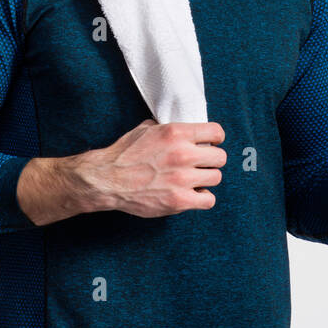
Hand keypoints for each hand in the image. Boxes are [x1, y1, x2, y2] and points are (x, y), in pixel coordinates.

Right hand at [77, 119, 226, 217]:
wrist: (107, 179)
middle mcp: (183, 154)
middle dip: (211, 160)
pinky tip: (192, 194)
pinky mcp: (179, 200)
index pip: (217, 132)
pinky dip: (202, 198)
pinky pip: (209, 200)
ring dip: (206, 179)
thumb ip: (170, 128)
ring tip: (194, 179)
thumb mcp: (146, 129)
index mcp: (176, 133)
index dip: (215, 139)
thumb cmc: (124, 154)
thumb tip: (186, 128)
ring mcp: (182, 179)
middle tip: (201, 163)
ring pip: (216, 177)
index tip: (211, 144)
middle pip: (220, 157)